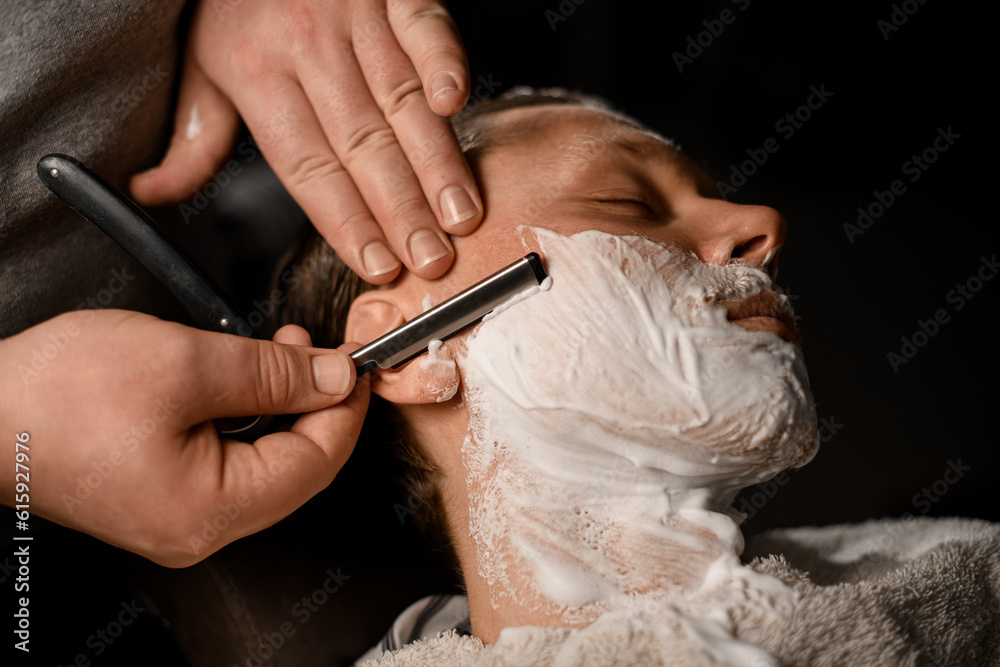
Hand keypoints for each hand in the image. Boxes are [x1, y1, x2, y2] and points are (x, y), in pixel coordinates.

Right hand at [0, 310, 368, 566]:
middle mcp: (198, 528)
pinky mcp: (162, 495)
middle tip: (320, 350)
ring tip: (284, 352)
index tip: (359, 364)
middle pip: (297, 468)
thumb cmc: (56, 391)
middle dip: (318, 404)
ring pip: (267, 462)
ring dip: (286, 405)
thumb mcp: (184, 363)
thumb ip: (272, 373)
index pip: (317, 462)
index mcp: (210, 509)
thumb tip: (333, 378)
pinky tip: (246, 379)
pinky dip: (250, 418)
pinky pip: (231, 461)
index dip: (347, 408)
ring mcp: (179, 516)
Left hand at [130, 0, 482, 282]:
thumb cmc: (233, 4)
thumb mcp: (199, 68)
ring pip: (400, 99)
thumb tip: (152, 192)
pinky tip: (454, 105)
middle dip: (401, 209)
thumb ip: (192, 139)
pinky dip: (443, 62)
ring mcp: (354, 16)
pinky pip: (423, 27)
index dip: (346, 220)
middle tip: (431, 261)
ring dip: (435, 162)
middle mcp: (306, 47)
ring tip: (459, 215)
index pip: (307, 166)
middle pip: (361, 143)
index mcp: (256, 74)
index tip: (378, 265)